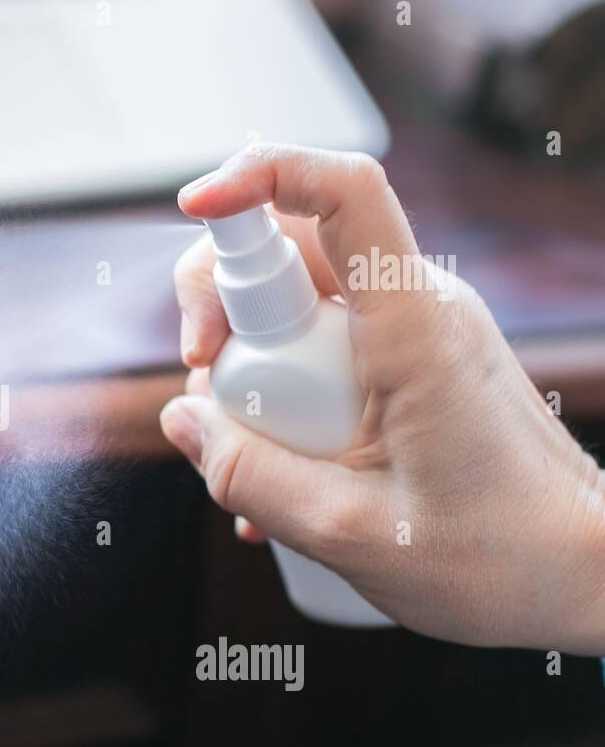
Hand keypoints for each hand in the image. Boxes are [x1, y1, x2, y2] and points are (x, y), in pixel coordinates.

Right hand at [163, 143, 604, 651]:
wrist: (588, 572)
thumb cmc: (500, 558)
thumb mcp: (348, 534)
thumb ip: (250, 474)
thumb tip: (182, 419)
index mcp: (414, 331)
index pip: (343, 192)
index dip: (260, 174)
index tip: (193, 208)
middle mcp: (417, 308)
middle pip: (293, 241)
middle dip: (222, 302)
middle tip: (210, 392)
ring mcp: (415, 332)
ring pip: (297, 300)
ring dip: (250, 362)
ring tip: (249, 453)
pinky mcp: (411, 362)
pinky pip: (321, 346)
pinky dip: (280, 391)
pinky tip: (278, 473)